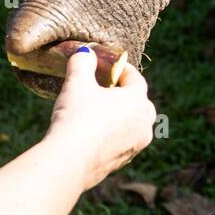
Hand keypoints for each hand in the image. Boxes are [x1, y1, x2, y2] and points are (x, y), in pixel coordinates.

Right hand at [47, 46, 155, 190]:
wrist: (68, 162)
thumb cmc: (76, 117)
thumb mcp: (77, 83)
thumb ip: (82, 62)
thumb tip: (85, 52)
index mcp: (139, 101)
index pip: (134, 77)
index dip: (118, 69)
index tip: (105, 65)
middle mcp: (145, 124)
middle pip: (135, 100)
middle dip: (119, 92)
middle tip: (100, 86)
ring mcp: (136, 145)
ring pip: (129, 122)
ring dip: (115, 114)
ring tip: (94, 109)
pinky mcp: (123, 162)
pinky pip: (120, 140)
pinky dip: (110, 133)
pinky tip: (91, 132)